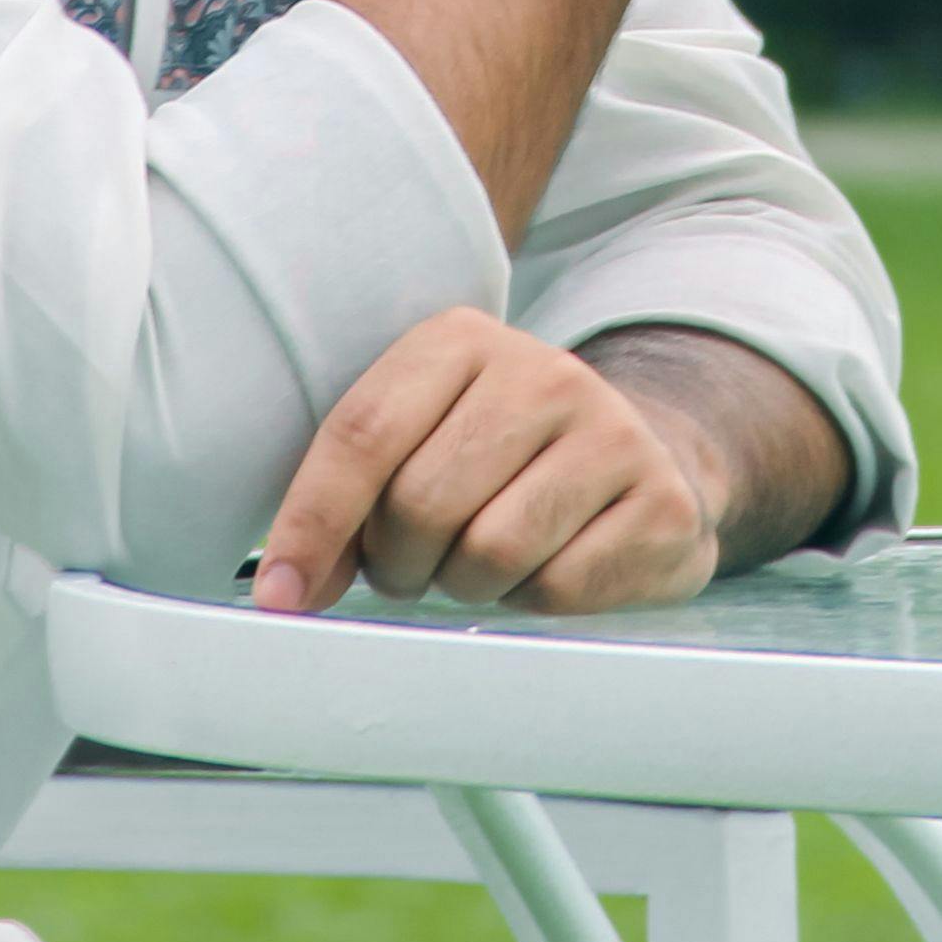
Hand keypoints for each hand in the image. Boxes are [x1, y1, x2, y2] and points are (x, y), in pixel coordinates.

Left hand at [251, 309, 727, 615]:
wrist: (645, 457)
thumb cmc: (503, 461)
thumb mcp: (421, 441)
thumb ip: (348, 500)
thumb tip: (288, 589)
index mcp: (461, 341)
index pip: (363, 433)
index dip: (311, 523)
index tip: (281, 595)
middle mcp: (542, 372)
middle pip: (421, 505)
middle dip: (400, 563)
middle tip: (417, 564)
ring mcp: (612, 434)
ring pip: (488, 554)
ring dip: (466, 585)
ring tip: (483, 560)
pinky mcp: (659, 503)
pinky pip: (555, 590)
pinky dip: (532, 601)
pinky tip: (547, 566)